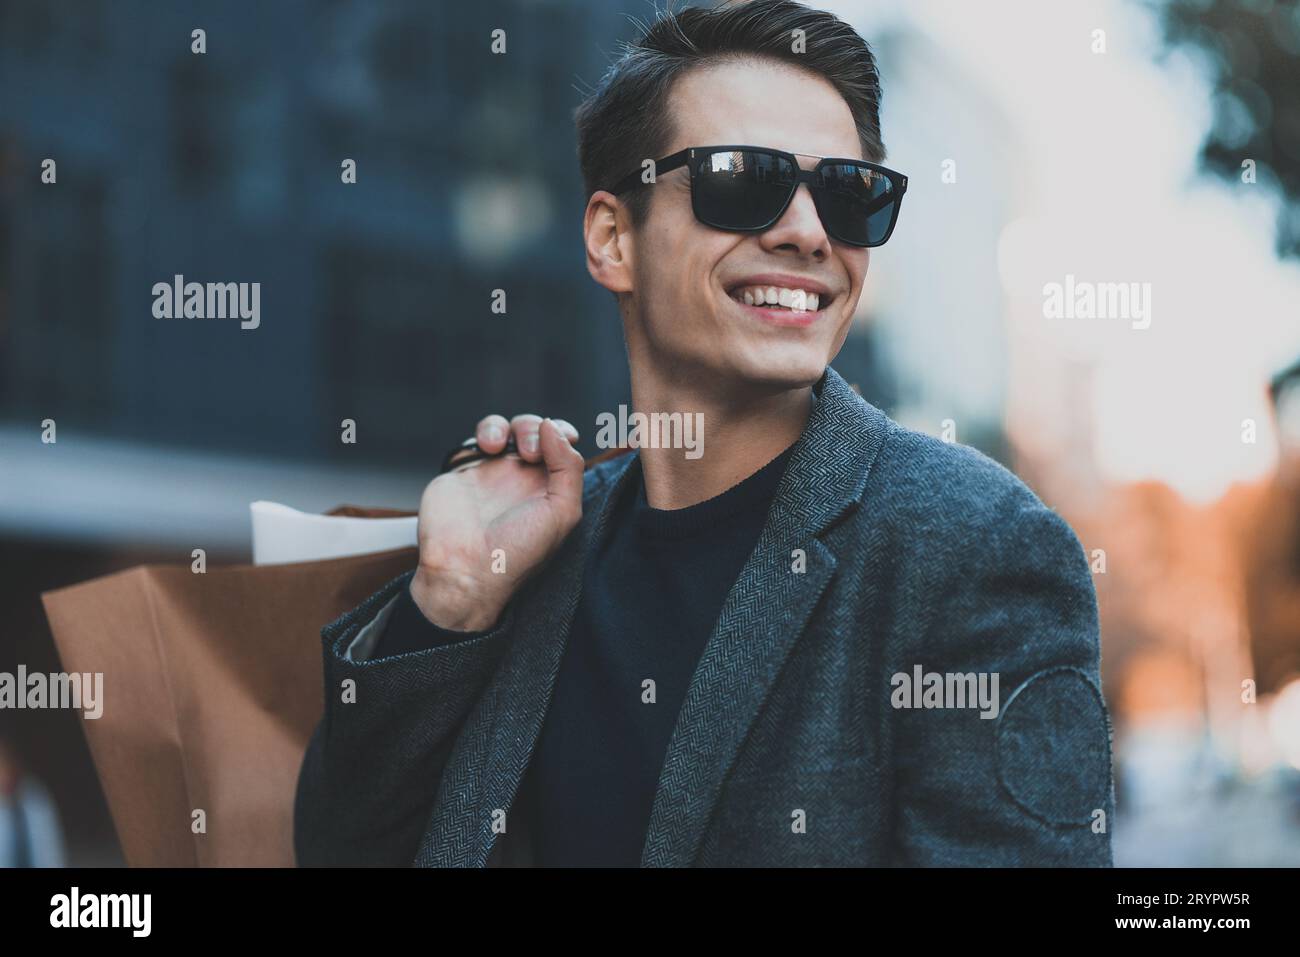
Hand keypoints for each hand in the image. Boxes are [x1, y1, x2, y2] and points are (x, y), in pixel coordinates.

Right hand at [409, 414, 582, 630]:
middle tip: (530, 454)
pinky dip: (489, 430)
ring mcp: (494, 473)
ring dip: (512, 427)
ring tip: (503, 448)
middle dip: (535, 430)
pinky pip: (479, 436)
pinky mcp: (465, 468)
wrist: (464, 568)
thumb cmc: (518, 550)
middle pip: (537, 432)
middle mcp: (523, 480)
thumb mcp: (562, 512)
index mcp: (550, 491)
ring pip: (509, 428)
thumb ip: (568, 466)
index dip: (565, 435)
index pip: (564, 449)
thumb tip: (552, 426)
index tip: (564, 437)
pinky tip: (489, 448)